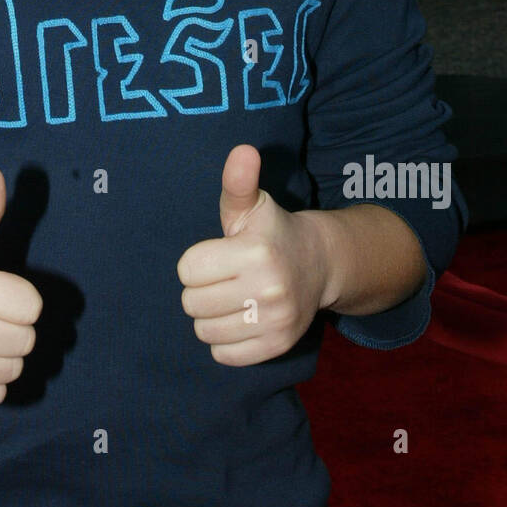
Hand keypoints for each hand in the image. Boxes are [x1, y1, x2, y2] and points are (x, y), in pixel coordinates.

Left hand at [177, 145, 331, 365]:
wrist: (318, 264)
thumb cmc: (270, 231)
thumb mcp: (252, 205)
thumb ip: (238, 181)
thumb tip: (242, 150)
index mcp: (254, 252)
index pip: (187, 269)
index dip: (197, 262)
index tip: (218, 255)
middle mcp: (268, 288)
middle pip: (191, 303)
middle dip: (201, 289)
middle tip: (225, 278)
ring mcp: (275, 321)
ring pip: (203, 331)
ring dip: (210, 317)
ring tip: (232, 298)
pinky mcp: (277, 346)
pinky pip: (223, 355)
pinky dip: (224, 341)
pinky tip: (241, 319)